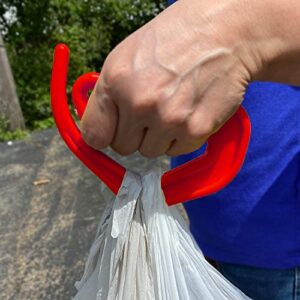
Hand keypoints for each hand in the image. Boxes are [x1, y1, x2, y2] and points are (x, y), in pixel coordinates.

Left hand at [80, 0, 297, 157]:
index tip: (110, 133)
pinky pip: (176, 151)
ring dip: (159, 137)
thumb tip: (98, 126)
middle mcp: (140, 103)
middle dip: (134, 134)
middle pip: (123, 147)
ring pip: (150, 151)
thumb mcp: (127, 56)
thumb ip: (109, 94)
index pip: (93, 135)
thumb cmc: (174, 41)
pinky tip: (189, 112)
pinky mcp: (195, 131)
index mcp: (116, 81)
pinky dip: (181, 137)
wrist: (225, 34)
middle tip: (151, 112)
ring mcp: (169, 119)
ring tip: (173, 108)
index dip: (103, 135)